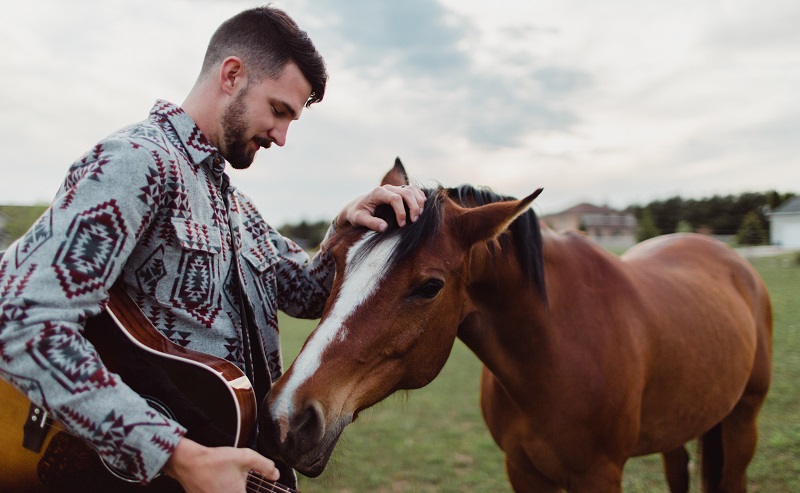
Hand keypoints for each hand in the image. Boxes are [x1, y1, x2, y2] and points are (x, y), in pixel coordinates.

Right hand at [162, 437, 278, 492]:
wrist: (189, 463)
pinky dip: (221, 488)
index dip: (257, 490)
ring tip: (227, 478)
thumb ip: (264, 466)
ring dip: (232, 487)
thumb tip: (276, 475)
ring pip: (229, 492)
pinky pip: (219, 492)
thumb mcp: (245, 457)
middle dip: (241, 486)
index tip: (255, 485)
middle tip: (238, 479)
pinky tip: (220, 482)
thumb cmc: (215, 461)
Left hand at [335, 184, 425, 231]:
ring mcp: (394, 188)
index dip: (401, 212)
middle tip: (414, 221)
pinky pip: (413, 190)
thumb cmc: (357, 213)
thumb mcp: (359, 219)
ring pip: (412, 189)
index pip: (395, 198)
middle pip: (407, 192)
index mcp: (377, 193)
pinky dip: (420, 197)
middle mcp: (387, 188)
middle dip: (413, 207)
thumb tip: (384, 227)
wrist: (356, 206)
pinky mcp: (399, 191)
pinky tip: (421, 208)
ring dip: (419, 202)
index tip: (402, 225)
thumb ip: (371, 223)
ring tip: (418, 216)